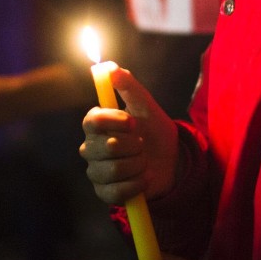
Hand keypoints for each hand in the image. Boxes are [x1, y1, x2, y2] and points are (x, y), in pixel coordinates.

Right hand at [80, 68, 179, 203]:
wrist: (170, 161)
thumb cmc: (154, 131)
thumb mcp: (146, 106)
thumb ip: (128, 86)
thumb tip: (109, 66)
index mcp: (96, 124)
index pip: (93, 120)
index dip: (115, 122)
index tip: (133, 122)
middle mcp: (90, 147)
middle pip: (106, 147)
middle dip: (133, 145)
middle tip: (142, 144)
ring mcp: (95, 171)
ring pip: (113, 170)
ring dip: (138, 165)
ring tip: (143, 162)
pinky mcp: (104, 193)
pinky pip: (116, 192)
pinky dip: (136, 185)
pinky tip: (142, 179)